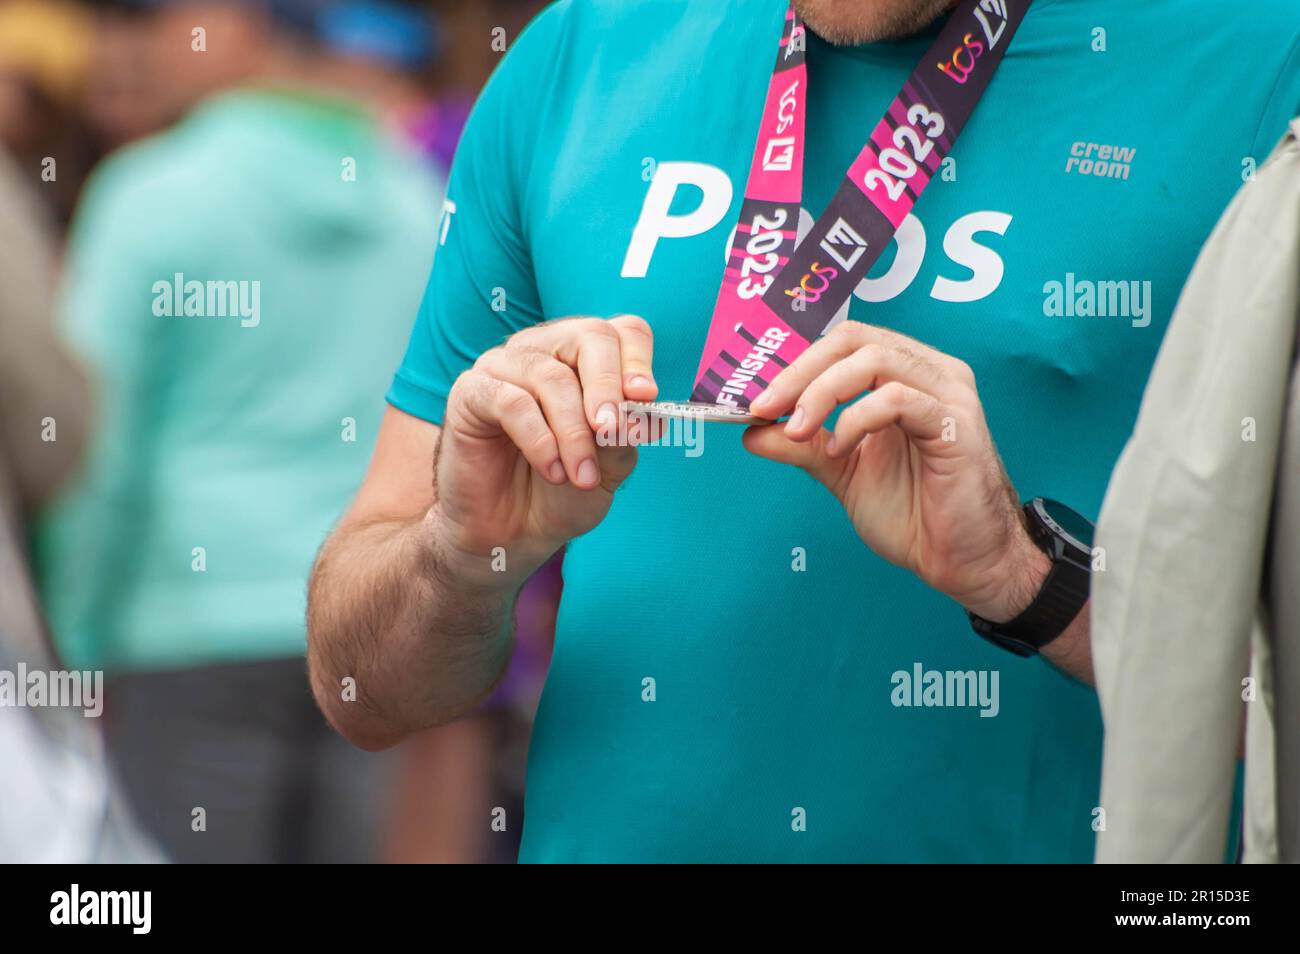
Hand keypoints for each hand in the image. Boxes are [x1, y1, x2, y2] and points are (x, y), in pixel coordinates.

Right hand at [432, 315, 656, 587]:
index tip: (645, 397)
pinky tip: (551, 471)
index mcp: (586, 359)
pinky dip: (539, 440)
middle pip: (590, 338)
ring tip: (581, 476)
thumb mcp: (609, 468)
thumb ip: (624, 435)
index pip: (623, 332)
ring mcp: (506, 365)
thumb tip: (644, 414)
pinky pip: (510, 402)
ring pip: (551, 377)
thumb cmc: (562, 492)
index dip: (638, 361)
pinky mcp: (471, 391)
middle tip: (611, 432)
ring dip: (574, 432)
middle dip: (607, 388)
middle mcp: (547, 350)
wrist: (513, 533)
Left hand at [746, 322, 1049, 621]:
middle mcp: (929, 372)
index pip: (843, 343)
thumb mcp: (841, 471)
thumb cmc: (914, 513)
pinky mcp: (957, 424)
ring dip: (822, 391)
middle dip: (800, 372)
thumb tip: (752, 431)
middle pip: (854, 340)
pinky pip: (899, 399)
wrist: (960, 561)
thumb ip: (803, 446)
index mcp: (903, 375)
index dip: (794, 364)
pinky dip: (857, 419)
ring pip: (875, 358)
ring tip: (798, 431)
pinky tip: (841, 449)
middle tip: (764, 407)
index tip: (756, 401)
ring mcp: (947, 394)